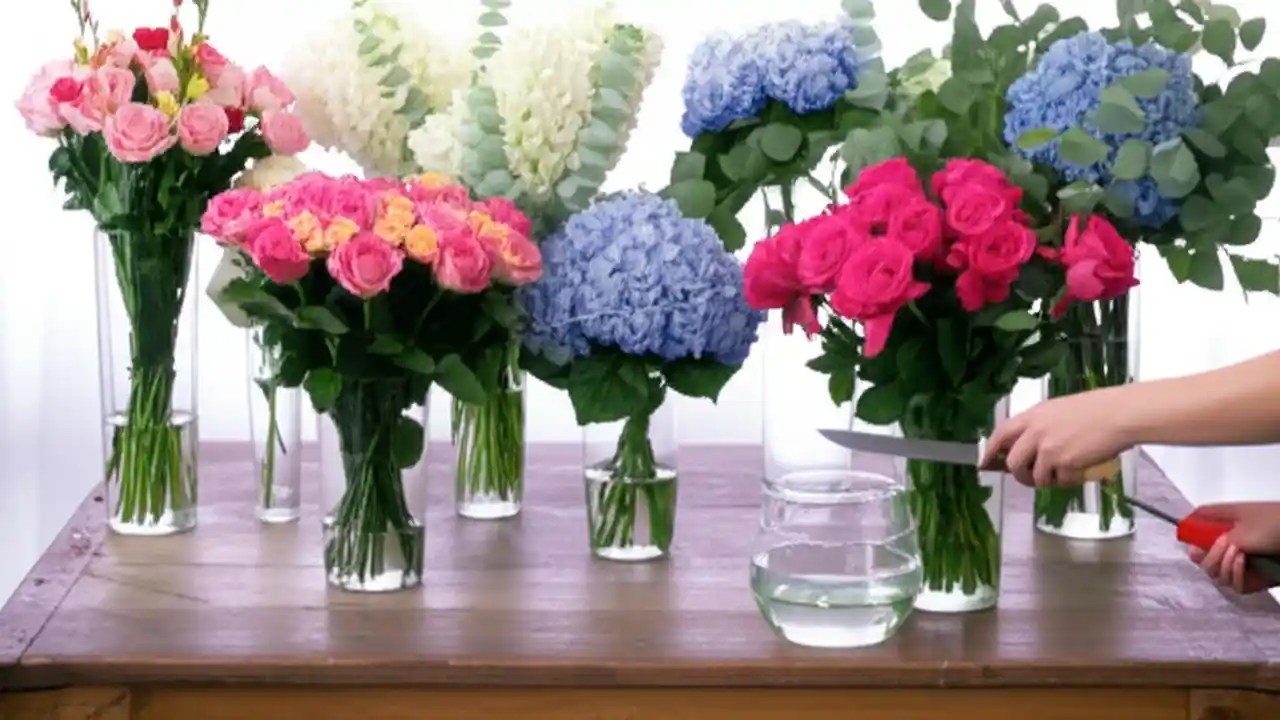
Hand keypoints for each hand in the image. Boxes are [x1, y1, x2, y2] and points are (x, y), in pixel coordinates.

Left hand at [980, 386, 1134, 487]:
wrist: (1119, 414)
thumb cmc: (1096, 410)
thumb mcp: (1058, 410)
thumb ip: (1039, 426)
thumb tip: (1026, 447)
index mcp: (1032, 416)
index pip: (1000, 434)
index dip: (991, 451)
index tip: (985, 463)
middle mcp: (1035, 432)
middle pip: (1013, 463)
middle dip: (1020, 475)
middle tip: (1032, 477)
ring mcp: (1048, 449)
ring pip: (1034, 477)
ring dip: (1047, 480)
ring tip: (1064, 471)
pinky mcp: (1064, 463)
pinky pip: (1059, 481)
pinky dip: (1068, 480)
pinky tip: (1080, 469)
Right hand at [1187, 502, 1279, 595]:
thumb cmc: (1273, 526)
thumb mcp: (1238, 531)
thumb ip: (1213, 544)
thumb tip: (1193, 553)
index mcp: (1225, 521)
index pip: (1197, 526)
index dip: (1190, 534)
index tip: (1190, 541)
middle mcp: (1231, 542)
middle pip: (1204, 556)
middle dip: (1208, 555)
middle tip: (1221, 549)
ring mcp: (1242, 561)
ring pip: (1217, 573)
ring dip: (1223, 564)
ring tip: (1239, 555)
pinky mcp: (1254, 578)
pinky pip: (1234, 585)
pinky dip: (1234, 575)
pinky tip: (1243, 564)